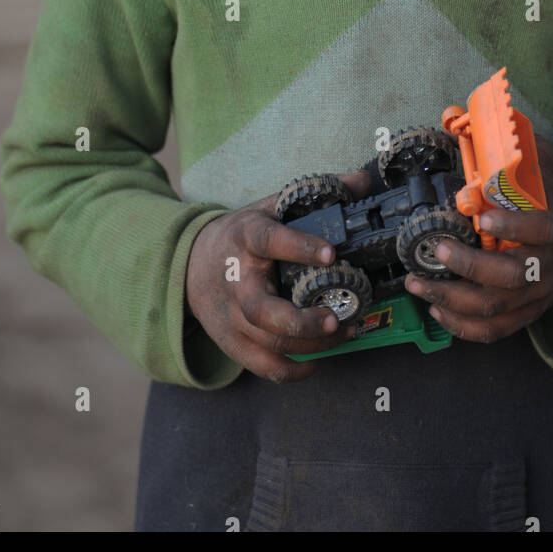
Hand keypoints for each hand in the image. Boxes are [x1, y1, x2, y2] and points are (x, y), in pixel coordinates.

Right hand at [185, 168, 372, 381]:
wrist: (190, 264)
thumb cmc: (241, 235)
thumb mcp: (270, 206)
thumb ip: (316, 193)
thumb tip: (362, 181)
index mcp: (245, 238)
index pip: (269, 240)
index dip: (299, 247)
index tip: (332, 253)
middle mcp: (236, 281)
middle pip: (262, 310)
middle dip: (302, 320)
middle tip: (337, 316)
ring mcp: (231, 316)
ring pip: (268, 341)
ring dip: (310, 344)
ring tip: (345, 331)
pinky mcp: (232, 342)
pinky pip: (261, 366)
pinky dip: (291, 370)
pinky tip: (318, 360)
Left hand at [404, 137, 552, 342]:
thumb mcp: (541, 158)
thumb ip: (504, 140)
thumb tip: (453, 113)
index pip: (539, 229)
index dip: (511, 227)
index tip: (481, 218)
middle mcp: (548, 262)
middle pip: (512, 276)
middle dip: (470, 267)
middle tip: (437, 251)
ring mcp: (540, 291)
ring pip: (498, 306)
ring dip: (454, 300)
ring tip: (419, 284)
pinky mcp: (530, 310)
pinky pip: (498, 329)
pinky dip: (465, 327)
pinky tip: (438, 310)